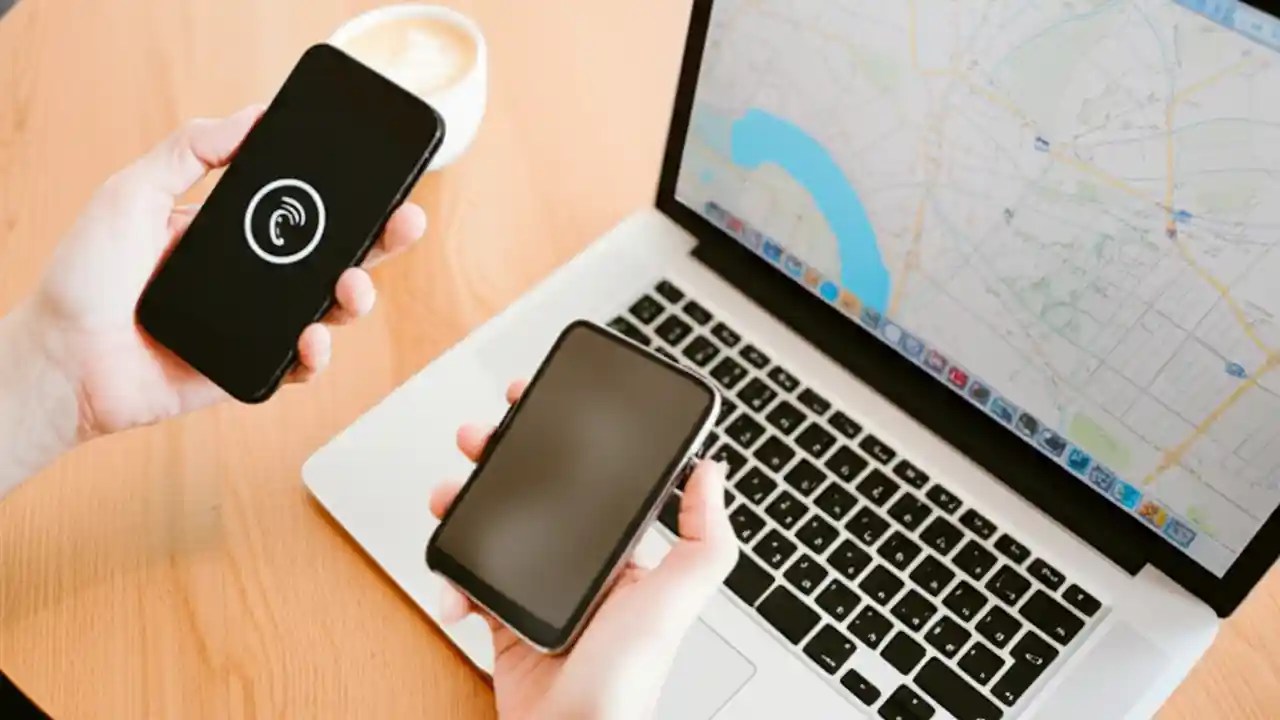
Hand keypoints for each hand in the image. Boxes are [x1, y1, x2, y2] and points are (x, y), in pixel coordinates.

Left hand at [28, 106, 427, 437]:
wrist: (62, 360)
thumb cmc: (85, 279)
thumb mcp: (132, 193)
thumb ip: (189, 151)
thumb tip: (251, 115)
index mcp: (233, 234)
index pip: (304, 212)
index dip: (347, 200)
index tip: (379, 182)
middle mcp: (254, 279)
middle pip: (335, 257)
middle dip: (379, 242)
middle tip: (405, 223)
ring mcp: (257, 326)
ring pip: (330, 311)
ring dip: (355, 298)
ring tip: (352, 288)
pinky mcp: (251, 370)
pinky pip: (301, 365)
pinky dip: (316, 355)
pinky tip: (309, 339)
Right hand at [430, 381, 738, 719]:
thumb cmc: (628, 680)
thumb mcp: (675, 599)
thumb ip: (704, 538)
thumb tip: (713, 470)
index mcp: (623, 555)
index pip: (592, 479)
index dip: (564, 436)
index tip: (539, 403)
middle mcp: (581, 568)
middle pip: (532, 494)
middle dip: (500, 459)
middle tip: (479, 438)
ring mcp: (540, 592)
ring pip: (493, 529)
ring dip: (465, 506)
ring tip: (447, 496)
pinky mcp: (503, 621)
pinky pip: (469, 585)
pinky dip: (452, 581)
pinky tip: (454, 589)